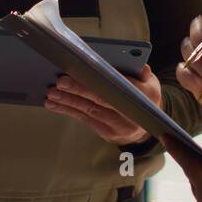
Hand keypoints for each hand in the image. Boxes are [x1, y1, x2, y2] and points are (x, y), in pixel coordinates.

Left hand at [44, 64, 162, 146]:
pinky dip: (69, 111)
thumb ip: (145, 74)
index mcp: (144, 97)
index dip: (100, 81)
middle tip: (59, 82)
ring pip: (89, 112)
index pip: (118, 88)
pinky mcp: (107, 133)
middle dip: (78, 91)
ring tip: (51, 94)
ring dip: (68, 103)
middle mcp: (131, 115)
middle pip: (100, 101)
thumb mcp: (151, 82)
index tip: (81, 71)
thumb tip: (143, 68)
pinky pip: (85, 120)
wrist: (149, 124)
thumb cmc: (145, 95)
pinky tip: (55, 105)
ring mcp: (118, 127)